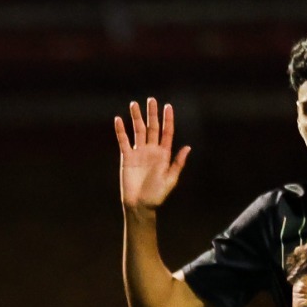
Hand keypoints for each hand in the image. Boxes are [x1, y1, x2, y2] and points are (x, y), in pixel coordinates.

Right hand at [115, 98, 190, 212]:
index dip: (167, 119)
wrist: (139, 206)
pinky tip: (119, 120)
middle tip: (151, 100)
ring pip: (137, 131)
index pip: (166, 132)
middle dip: (152, 114)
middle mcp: (151, 150)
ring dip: (136, 118)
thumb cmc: (156, 196)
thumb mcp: (170, 180)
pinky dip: (121, 131)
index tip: (167, 106)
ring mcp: (138, 153)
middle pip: (152, 128)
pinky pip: (123, 141)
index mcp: (164, 154)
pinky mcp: (126, 158)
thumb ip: (177, 163)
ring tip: (134, 104)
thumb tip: (187, 147)